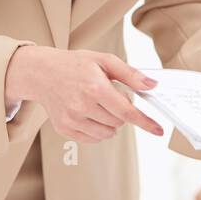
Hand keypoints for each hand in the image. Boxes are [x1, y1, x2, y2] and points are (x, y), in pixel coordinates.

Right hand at [4, 45, 164, 143]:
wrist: (42, 73)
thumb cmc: (75, 64)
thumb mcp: (105, 60)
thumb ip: (130, 74)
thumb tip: (151, 86)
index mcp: (95, 88)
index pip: (127, 112)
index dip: (145, 122)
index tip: (158, 130)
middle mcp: (82, 106)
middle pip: (119, 122)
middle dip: (122, 111)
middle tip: (110, 95)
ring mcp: (72, 120)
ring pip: (108, 133)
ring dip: (111, 122)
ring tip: (98, 104)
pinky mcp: (64, 129)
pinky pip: (93, 139)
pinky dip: (98, 130)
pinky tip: (90, 113)